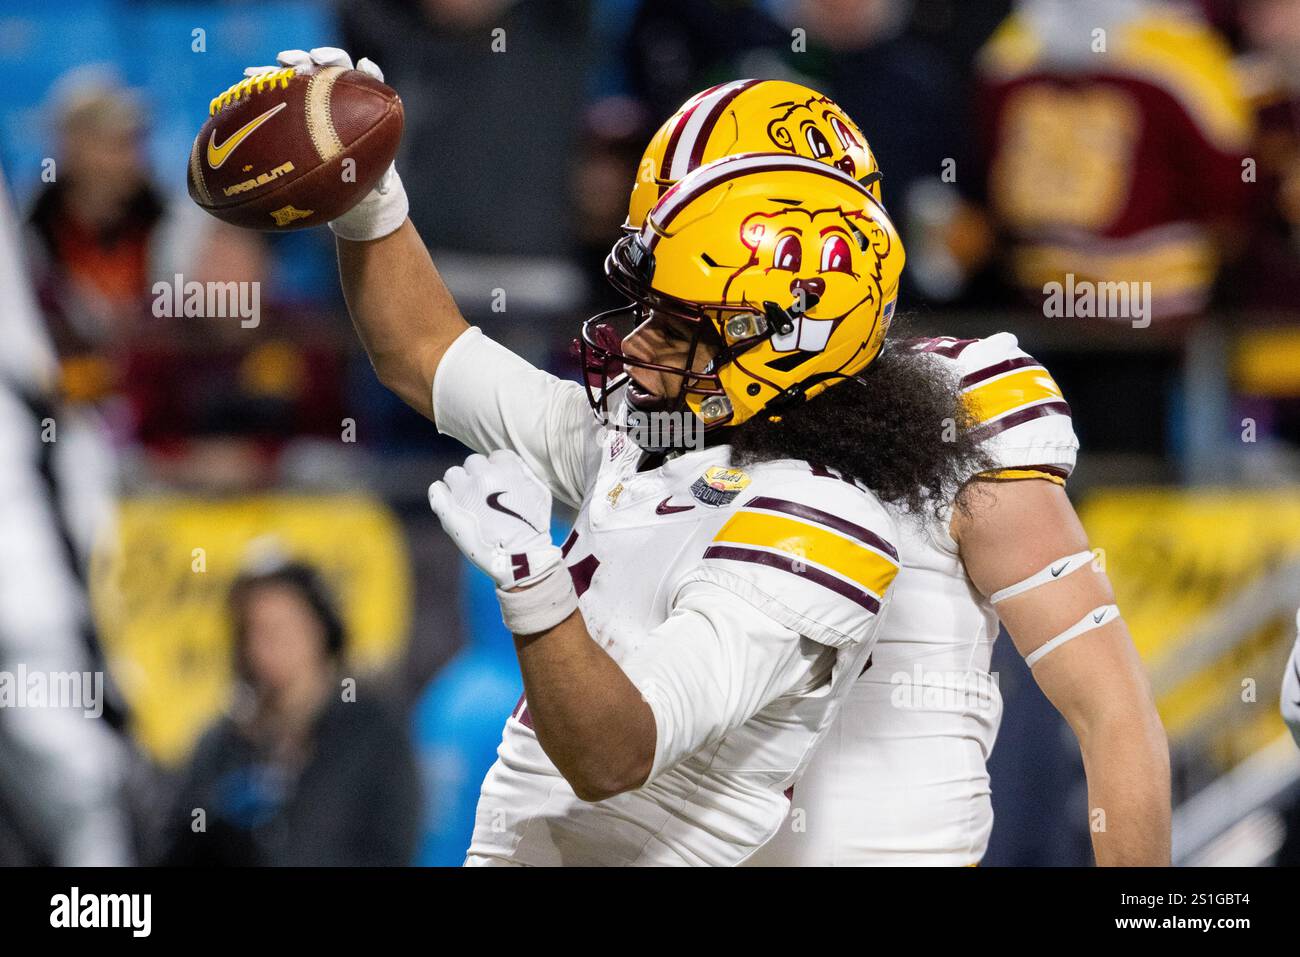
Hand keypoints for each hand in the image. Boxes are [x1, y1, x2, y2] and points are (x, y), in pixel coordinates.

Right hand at [246, 46, 406, 239]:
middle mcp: (341, 89)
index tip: (365, 66)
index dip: (369, 72)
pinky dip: (266, 80)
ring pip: (305, 68)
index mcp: (365, 102)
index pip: (371, 79)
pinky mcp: (293, 97)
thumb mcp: (372, 176)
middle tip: (315, 59)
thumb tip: (383, 189)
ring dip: (293, 61)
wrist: (340, 174)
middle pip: (336, 64)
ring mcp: (315, 90)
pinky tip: (249, 78)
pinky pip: (279, 84)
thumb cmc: (362, 173)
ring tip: (281, 61)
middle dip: (325, 58)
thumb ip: (381, 177)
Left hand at [428, 450, 561, 590]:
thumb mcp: (541, 493)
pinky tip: (448, 502)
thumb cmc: (534, 528)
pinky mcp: (449, 511)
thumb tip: (512, 464)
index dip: (498, 471)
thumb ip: (525, 473)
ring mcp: (464, 492)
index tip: (500, 486)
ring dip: (459, 485)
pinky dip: (440, 494)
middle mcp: (484, 476)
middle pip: (473, 462)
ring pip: (453, 474)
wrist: (520, 558)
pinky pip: (436, 490)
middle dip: (478, 476)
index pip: (495, 457)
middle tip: (484, 496)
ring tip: (468, 503)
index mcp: (507, 469)